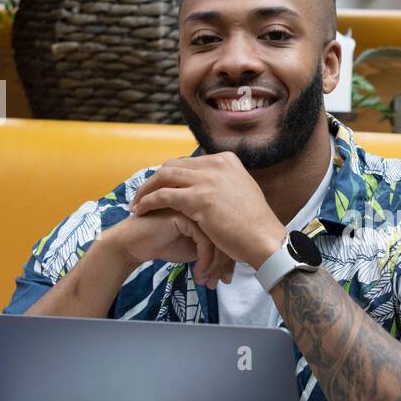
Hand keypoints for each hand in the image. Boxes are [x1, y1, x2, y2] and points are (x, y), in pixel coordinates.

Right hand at [100, 207, 234, 288]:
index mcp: (209, 209)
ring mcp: (194, 207)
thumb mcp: (194, 248)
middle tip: (220, 283)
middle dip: (224, 264)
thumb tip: (234, 260)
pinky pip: (204, 241)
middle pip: (226, 235)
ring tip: (206, 282)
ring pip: (217, 239)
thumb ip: (213, 248)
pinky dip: (204, 262)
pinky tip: (197, 273)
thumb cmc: (163, 243)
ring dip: (213, 266)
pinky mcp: (183, 215)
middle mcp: (204, 204)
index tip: (226, 279)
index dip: (230, 258)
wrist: (134, 242)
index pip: (228, 233)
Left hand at [128, 152, 284, 267]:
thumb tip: (212, 186)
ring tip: (136, 203)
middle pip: (173, 166)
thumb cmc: (255, 224)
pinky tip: (140, 211)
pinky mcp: (198, 198)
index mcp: (226, 160)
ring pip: (164, 177)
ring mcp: (207, 179)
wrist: (264, 239)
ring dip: (146, 190)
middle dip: (154, 180)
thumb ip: (225, 184)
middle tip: (143, 194)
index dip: (170, 175)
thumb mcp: (243, 192)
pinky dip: (148, 201)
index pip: (188, 162)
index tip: (159, 187)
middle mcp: (215, 164)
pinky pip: (163, 195)